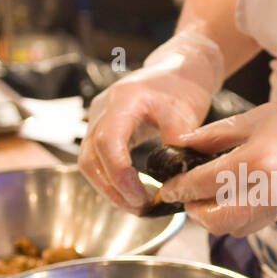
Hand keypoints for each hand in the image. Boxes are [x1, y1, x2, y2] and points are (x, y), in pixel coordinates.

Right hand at [77, 30, 223, 209]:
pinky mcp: (102, 128)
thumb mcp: (187, 116)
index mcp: (123, 100)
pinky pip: (96, 158)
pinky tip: (132, 192)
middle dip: (112, 190)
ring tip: (137, 206)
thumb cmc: (183, 87)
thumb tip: (172, 185)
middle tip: (141, 210)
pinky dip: (111, 179)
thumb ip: (176, 148)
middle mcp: (102, 109)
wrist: (178, 68)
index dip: (120, 177)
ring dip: (109, 189)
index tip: (142, 199)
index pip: (107, 143)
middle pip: (90, 158)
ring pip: (89, 162)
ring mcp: (98, 118)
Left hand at [158, 81, 276, 235]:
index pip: (202, 184)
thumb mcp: (259, 116)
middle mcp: (268, 191)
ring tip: (210, 198)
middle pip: (215, 220)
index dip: (178, 189)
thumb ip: (217, 135)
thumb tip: (185, 144)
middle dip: (195, 212)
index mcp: (256, 162)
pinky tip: (238, 196)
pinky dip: (240, 215)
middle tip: (187, 197)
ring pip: (236, 227)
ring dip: (217, 218)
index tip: (166, 189)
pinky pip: (258, 222)